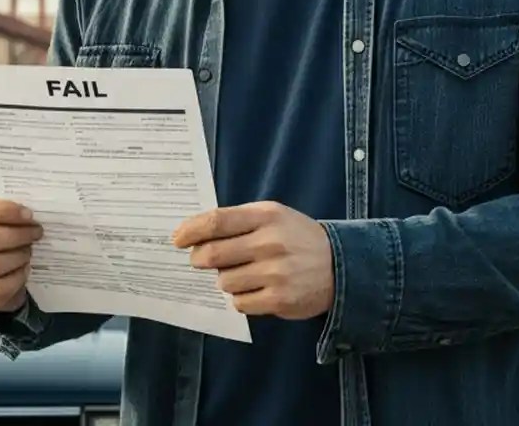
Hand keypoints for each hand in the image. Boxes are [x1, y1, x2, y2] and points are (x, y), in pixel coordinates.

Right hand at [0, 194, 42, 312]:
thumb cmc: (1, 236)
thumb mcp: (3, 218)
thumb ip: (12, 211)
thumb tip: (31, 214)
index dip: (3, 210)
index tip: (28, 215)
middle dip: (16, 235)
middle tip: (36, 233)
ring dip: (17, 257)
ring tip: (28, 252)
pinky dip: (16, 279)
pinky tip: (24, 270)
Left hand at [172, 201, 334, 319]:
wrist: (340, 265)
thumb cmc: (296, 238)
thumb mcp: (272, 216)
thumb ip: (237, 221)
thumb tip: (195, 234)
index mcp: (266, 217)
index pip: (217, 221)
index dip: (191, 230)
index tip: (178, 239)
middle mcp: (270, 243)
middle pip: (213, 254)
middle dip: (199, 259)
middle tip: (200, 260)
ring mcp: (275, 273)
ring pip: (224, 281)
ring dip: (225, 280)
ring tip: (243, 274)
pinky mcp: (279, 299)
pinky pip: (239, 302)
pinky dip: (241, 298)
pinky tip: (255, 290)